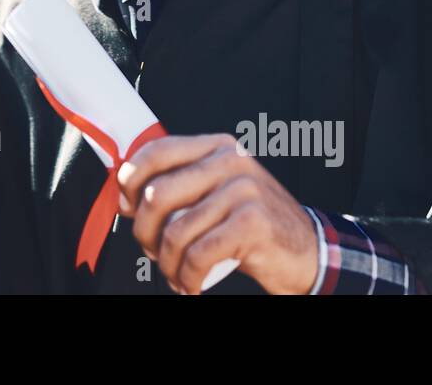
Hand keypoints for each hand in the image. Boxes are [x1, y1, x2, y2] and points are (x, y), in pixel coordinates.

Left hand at [116, 133, 317, 294]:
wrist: (305, 250)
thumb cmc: (251, 224)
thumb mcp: (216, 192)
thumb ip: (180, 186)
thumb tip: (125, 199)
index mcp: (215, 147)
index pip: (156, 152)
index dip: (130, 181)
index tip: (126, 207)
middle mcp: (229, 161)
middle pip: (157, 194)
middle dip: (144, 232)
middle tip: (152, 252)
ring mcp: (243, 190)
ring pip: (175, 232)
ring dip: (166, 265)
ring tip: (174, 274)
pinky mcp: (252, 222)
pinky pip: (199, 254)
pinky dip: (187, 277)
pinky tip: (190, 284)